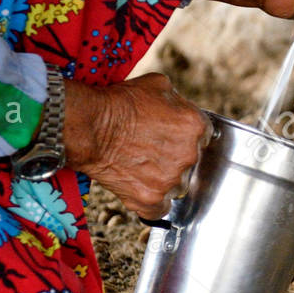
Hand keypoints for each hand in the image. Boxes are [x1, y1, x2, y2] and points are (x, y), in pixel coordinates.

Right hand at [63, 75, 208, 219]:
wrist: (90, 126)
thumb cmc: (119, 103)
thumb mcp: (158, 85)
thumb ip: (178, 101)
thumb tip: (180, 108)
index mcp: (195, 126)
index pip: (203, 136)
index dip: (185, 135)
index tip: (171, 136)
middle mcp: (189, 155)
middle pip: (190, 161)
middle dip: (174, 155)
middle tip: (149, 148)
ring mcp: (171, 180)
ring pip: (176, 184)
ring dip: (163, 178)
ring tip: (139, 165)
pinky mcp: (151, 199)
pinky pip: (160, 208)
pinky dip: (151, 201)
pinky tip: (139, 187)